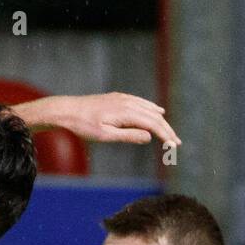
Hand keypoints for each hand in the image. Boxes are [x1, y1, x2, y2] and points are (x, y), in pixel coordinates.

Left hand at [31, 93, 179, 146]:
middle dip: (167, 130)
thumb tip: (149, 136)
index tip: (173, 146)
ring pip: (149, 108)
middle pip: (154, 116)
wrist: (67, 110)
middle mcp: (128, 102)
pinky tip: (158, 111)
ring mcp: (123, 98)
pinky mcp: (118, 98)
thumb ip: (128, 135)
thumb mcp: (105, 135)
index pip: (152, 123)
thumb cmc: (83, 126)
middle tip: (177, 143)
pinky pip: (141, 103)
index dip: (165, 135)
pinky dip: (152, 108)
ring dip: (161, 120)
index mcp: (126, 112)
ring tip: (170, 132)